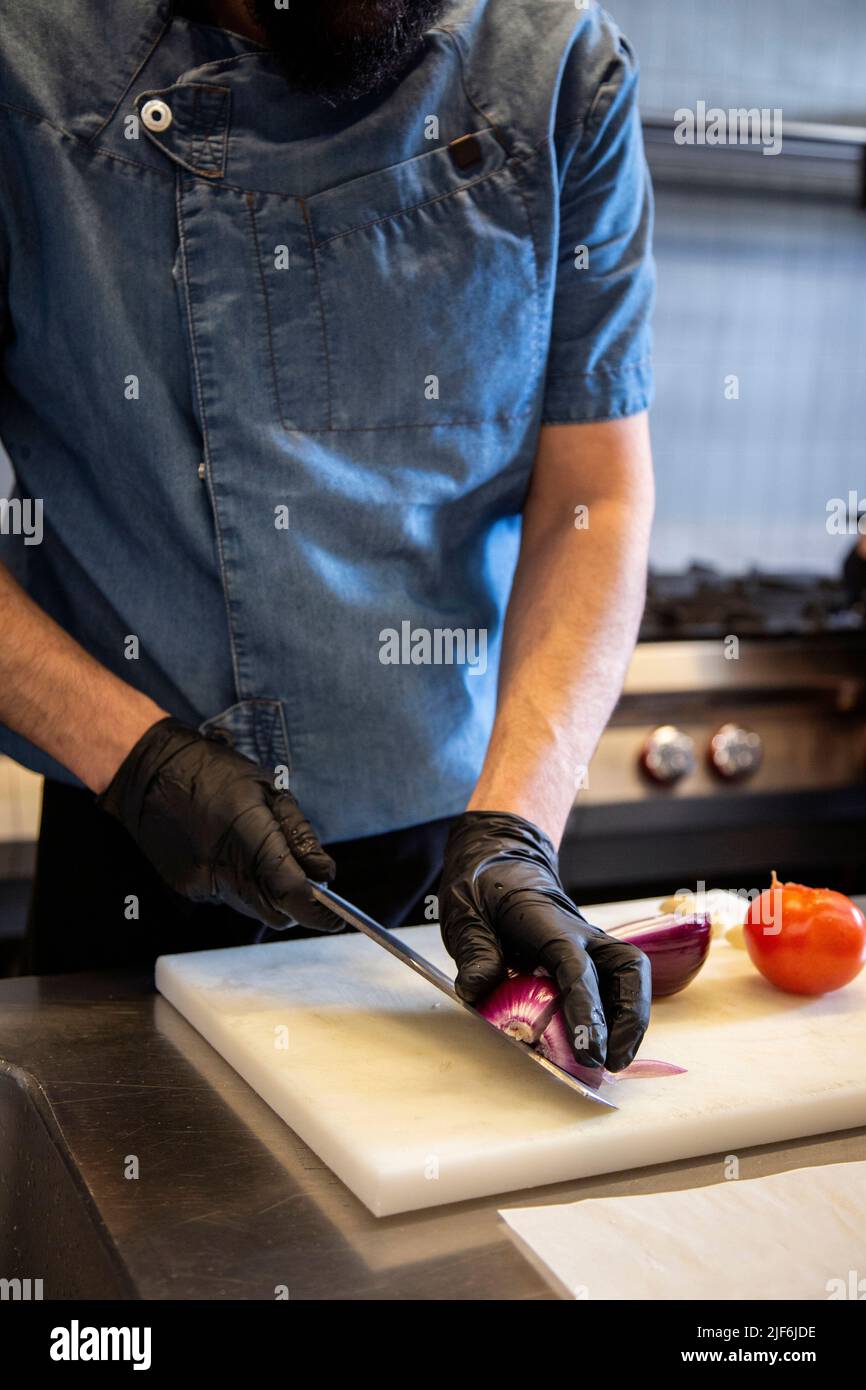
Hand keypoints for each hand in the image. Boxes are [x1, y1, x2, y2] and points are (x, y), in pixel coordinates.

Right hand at [97, 716, 343, 930]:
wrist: (150, 771)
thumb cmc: (214, 772)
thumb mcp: (268, 789)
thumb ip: (299, 835)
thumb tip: (325, 873)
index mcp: (249, 837)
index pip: (292, 892)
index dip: (318, 912)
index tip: (335, 917)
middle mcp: (223, 868)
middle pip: (275, 912)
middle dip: (296, 905)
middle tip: (307, 882)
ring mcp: (201, 882)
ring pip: (252, 907)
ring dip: (268, 893)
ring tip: (262, 854)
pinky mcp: (186, 887)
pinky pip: (227, 897)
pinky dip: (241, 884)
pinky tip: (232, 852)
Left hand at [439, 811, 650, 1072]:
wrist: (498, 860)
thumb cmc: (483, 885)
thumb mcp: (465, 913)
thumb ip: (474, 951)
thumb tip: (478, 991)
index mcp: (548, 921)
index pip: (577, 968)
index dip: (586, 1010)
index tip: (588, 1049)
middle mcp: (579, 932)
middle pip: (628, 968)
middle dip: (630, 1017)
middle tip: (612, 1060)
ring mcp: (587, 944)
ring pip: (629, 976)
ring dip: (631, 1020)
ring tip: (615, 1060)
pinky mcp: (585, 956)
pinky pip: (613, 984)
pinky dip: (615, 1015)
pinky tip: (601, 1042)